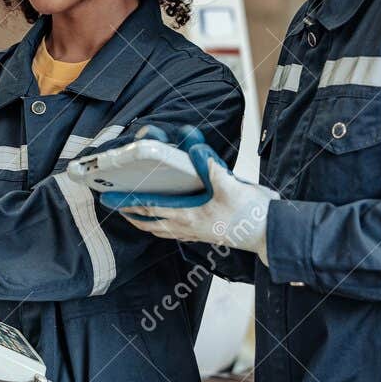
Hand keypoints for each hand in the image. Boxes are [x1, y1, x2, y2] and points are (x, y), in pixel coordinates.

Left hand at [102, 126, 277, 261]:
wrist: (270, 234)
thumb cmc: (251, 214)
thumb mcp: (230, 185)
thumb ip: (210, 165)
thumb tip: (193, 147)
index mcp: (189, 216)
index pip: (150, 208)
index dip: (128, 202)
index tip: (110, 198)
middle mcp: (188, 227)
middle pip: (150, 223)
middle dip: (130, 215)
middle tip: (115, 206)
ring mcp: (195, 233)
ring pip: (161, 230)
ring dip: (145, 223)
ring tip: (133, 216)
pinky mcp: (204, 235)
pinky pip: (175, 233)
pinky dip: (162, 227)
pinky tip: (164, 222)